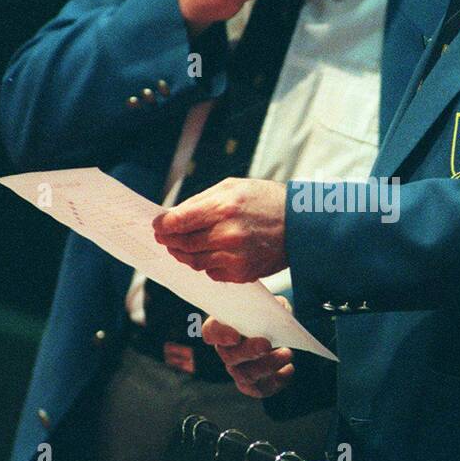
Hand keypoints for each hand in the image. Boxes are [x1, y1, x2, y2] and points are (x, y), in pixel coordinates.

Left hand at [153, 177, 286, 281]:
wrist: (301, 224)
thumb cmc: (265, 200)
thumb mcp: (232, 186)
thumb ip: (200, 201)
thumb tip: (173, 217)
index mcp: (223, 208)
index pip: (177, 222)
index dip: (162, 225)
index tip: (158, 226)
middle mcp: (227, 234)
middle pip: (182, 244)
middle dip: (169, 241)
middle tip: (165, 238)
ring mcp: (235, 257)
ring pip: (194, 262)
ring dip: (184, 255)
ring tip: (182, 247)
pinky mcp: (243, 274)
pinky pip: (212, 273)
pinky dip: (207, 265)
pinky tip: (211, 254)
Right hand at [201, 296, 294, 397]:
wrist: (283, 335)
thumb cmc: (272, 317)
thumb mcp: (272, 305)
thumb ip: (269, 308)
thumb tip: (274, 314)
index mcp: (226, 328)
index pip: (211, 331)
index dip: (219, 335)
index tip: (234, 336)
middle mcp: (228, 351)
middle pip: (229, 356)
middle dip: (248, 351)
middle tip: (266, 344)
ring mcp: (239, 371)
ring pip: (245, 375)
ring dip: (267, 365)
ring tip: (286, 353)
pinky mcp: (255, 386)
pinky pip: (261, 390)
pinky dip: (277, 380)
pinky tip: (288, 368)